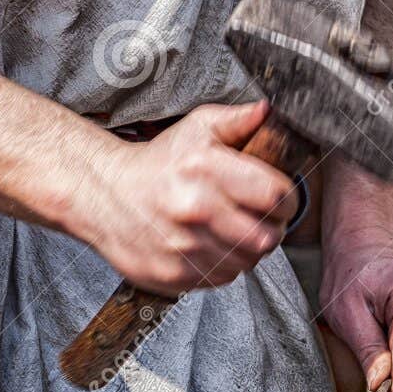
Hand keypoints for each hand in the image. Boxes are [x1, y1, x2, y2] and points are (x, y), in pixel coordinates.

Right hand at [82, 102, 299, 294]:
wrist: (105, 194)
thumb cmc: (156, 163)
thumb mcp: (196, 128)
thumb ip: (236, 120)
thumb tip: (267, 113)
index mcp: (205, 169)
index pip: (276, 196)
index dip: (287, 199)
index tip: (280, 199)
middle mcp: (195, 209)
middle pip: (267, 237)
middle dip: (272, 228)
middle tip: (261, 219)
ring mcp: (183, 246)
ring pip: (247, 262)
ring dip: (248, 249)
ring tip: (232, 231)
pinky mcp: (174, 274)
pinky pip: (222, 279)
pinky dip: (224, 265)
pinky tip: (210, 245)